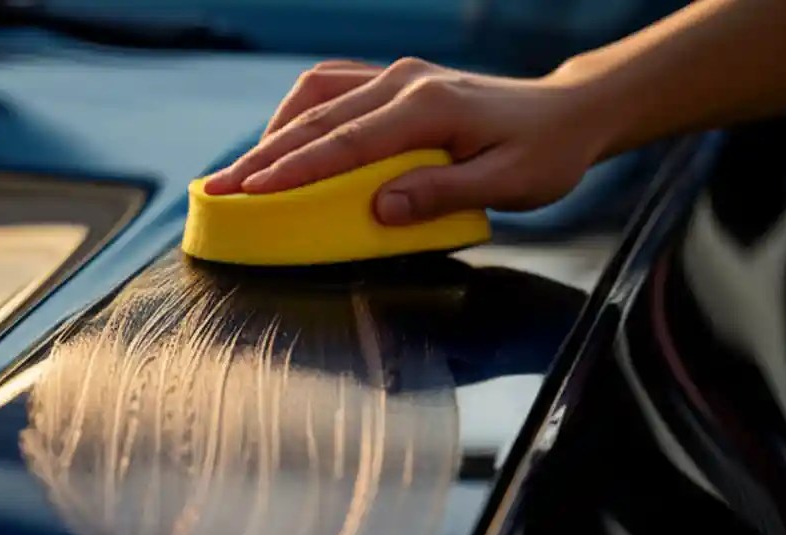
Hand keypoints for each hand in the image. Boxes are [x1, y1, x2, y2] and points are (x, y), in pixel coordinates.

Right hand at [203, 58, 611, 224]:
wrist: (567, 112)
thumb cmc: (545, 154)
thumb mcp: (510, 183)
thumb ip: (444, 194)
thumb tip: (380, 207)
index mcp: (430, 106)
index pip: (346, 141)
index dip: (294, 171)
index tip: (250, 193)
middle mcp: (405, 81)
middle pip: (316, 118)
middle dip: (261, 156)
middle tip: (217, 189)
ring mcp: (398, 75)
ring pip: (316, 96)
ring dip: (273, 133)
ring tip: (243, 173)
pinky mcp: (396, 80)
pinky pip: (332, 88)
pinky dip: (298, 116)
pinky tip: (282, 141)